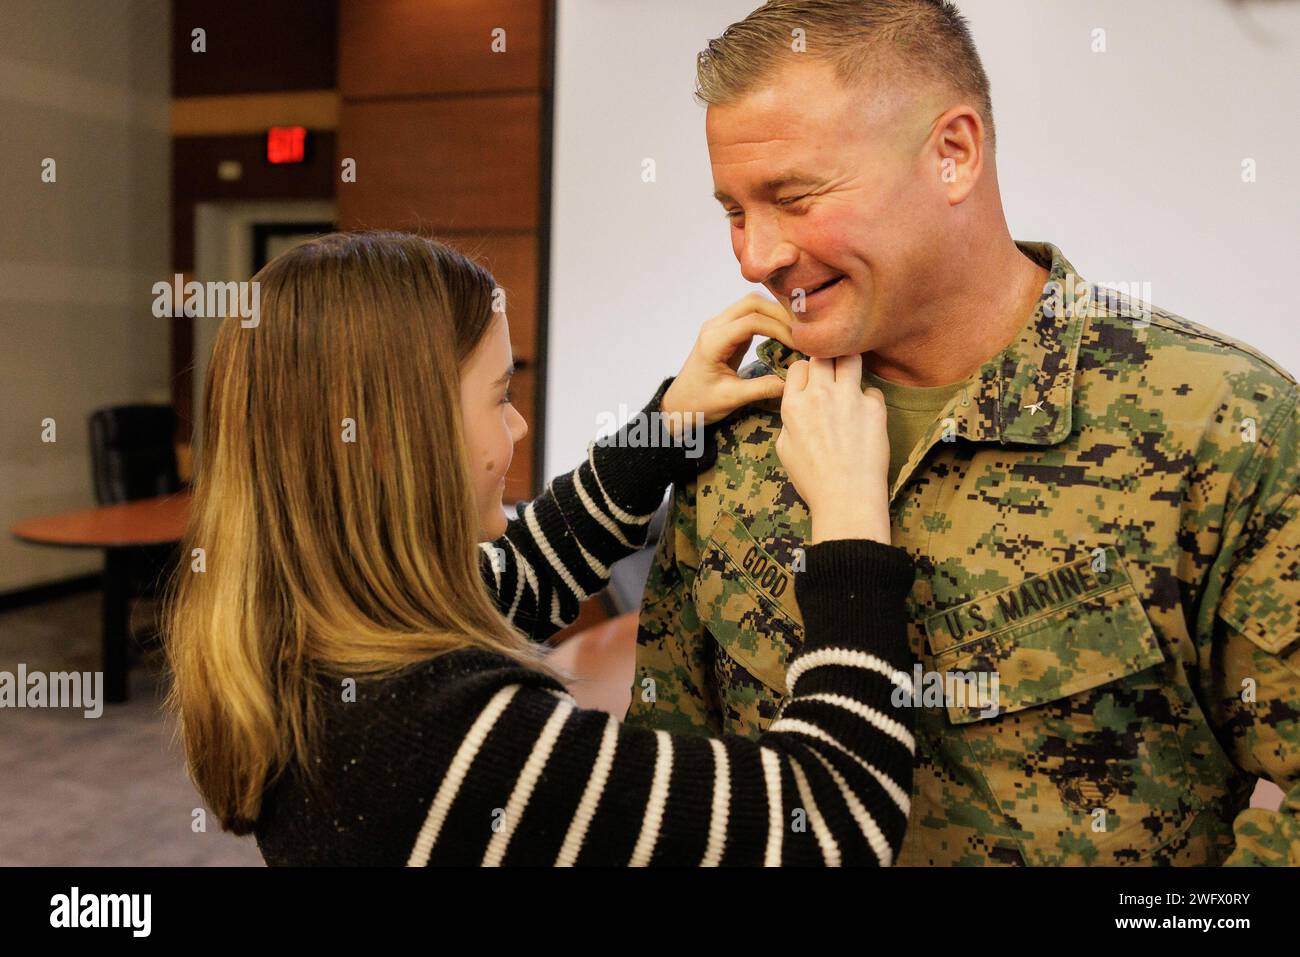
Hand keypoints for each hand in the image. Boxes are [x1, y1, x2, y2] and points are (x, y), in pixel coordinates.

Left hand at [660, 293, 793, 429]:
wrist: (679, 405)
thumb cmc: (699, 403)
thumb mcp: (732, 399)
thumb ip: (762, 388)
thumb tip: (792, 381)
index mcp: (713, 341)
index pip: (752, 321)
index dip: (779, 329)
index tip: (797, 345)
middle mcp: (715, 327)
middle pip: (753, 303)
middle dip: (780, 314)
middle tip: (803, 333)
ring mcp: (720, 326)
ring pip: (752, 305)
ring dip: (776, 314)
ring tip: (797, 333)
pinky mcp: (727, 331)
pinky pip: (751, 316)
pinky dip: (770, 321)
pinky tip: (785, 336)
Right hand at [775, 353, 891, 544]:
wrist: (847, 498)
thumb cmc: (814, 480)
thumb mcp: (785, 449)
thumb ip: (789, 420)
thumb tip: (797, 407)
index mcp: (793, 405)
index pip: (798, 366)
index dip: (806, 372)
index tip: (812, 381)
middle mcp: (820, 395)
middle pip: (823, 354)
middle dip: (827, 360)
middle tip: (833, 373)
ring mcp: (849, 398)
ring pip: (850, 358)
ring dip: (849, 365)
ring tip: (851, 379)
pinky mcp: (874, 407)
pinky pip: (872, 390)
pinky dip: (869, 400)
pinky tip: (866, 418)